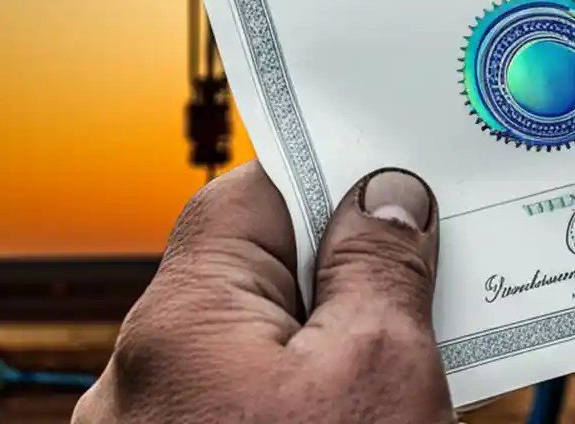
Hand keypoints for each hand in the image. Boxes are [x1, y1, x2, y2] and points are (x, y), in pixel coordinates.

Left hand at [73, 162, 454, 423]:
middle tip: (426, 269)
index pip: (244, 199)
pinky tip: (370, 405)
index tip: (388, 174)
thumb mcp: (380, 370)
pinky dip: (308, 393)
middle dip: (342, 268)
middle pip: (257, 276)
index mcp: (180, 326)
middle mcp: (147, 379)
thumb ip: (382, 269)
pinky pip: (252, 399)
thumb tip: (386, 197)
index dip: (321, 177)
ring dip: (332, 339)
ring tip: (414, 350)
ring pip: (260, 347)